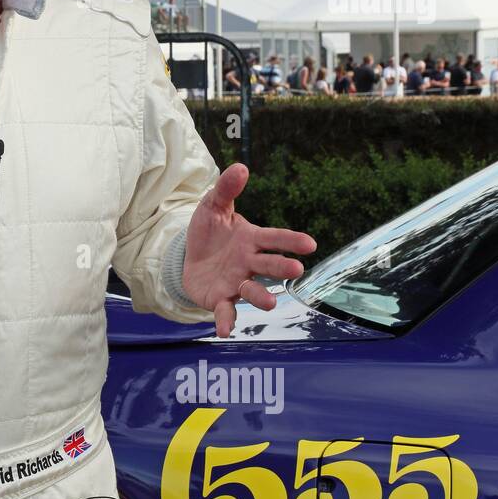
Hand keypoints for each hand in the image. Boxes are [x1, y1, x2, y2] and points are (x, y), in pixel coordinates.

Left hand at [180, 163, 316, 339]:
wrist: (187, 256)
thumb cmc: (209, 231)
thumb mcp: (212, 206)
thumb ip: (225, 189)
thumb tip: (241, 166)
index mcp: (251, 240)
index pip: (275, 238)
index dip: (291, 241)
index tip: (310, 243)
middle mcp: (249, 263)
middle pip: (269, 265)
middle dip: (282, 267)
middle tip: (297, 269)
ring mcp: (237, 282)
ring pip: (253, 290)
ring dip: (262, 297)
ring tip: (270, 303)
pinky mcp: (221, 299)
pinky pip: (226, 311)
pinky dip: (226, 321)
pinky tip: (224, 332)